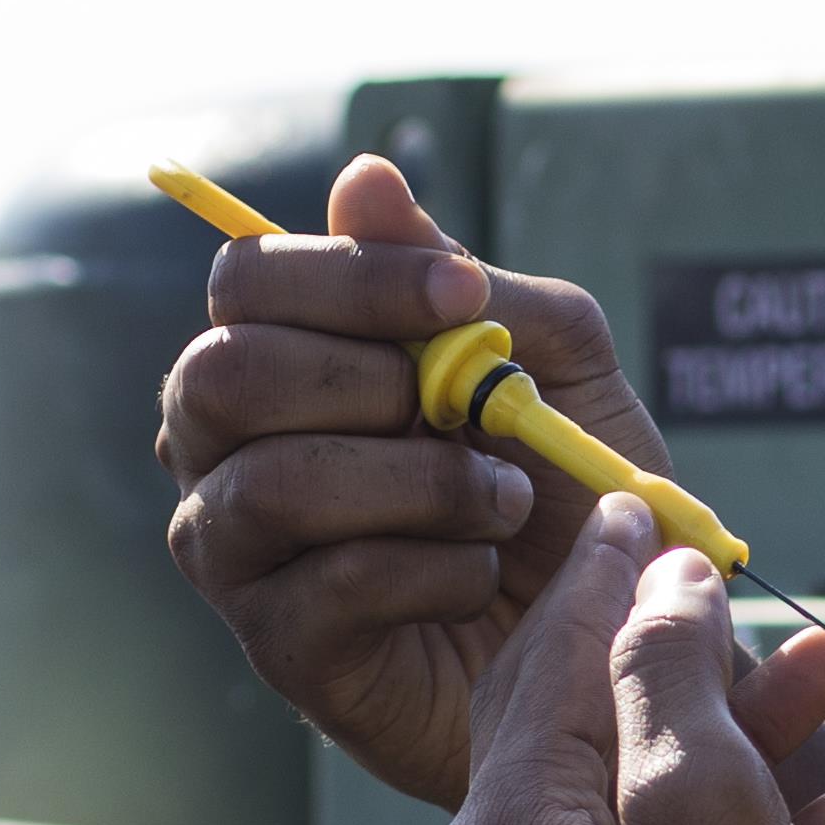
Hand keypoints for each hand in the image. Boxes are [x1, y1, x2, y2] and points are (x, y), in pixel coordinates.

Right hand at [157, 154, 680, 807]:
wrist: (604, 644)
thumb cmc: (565, 493)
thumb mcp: (549, 365)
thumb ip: (462, 281)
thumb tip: (366, 177)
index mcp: (282, 357)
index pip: (246, 280)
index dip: (349, 276)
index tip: (460, 296)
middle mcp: (228, 448)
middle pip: (220, 375)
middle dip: (362, 380)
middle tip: (466, 415)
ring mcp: (241, 553)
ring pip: (273, 484)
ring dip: (417, 484)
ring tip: (502, 504)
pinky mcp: (282, 647)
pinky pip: (331, 585)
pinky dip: (433, 570)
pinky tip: (480, 574)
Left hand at [442, 498, 824, 824]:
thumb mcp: (706, 816)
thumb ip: (671, 680)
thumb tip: (660, 578)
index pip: (549, 654)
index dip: (606, 567)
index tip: (635, 495)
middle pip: (579, 716)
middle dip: (669, 637)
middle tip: (724, 567)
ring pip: (648, 795)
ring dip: (738, 727)